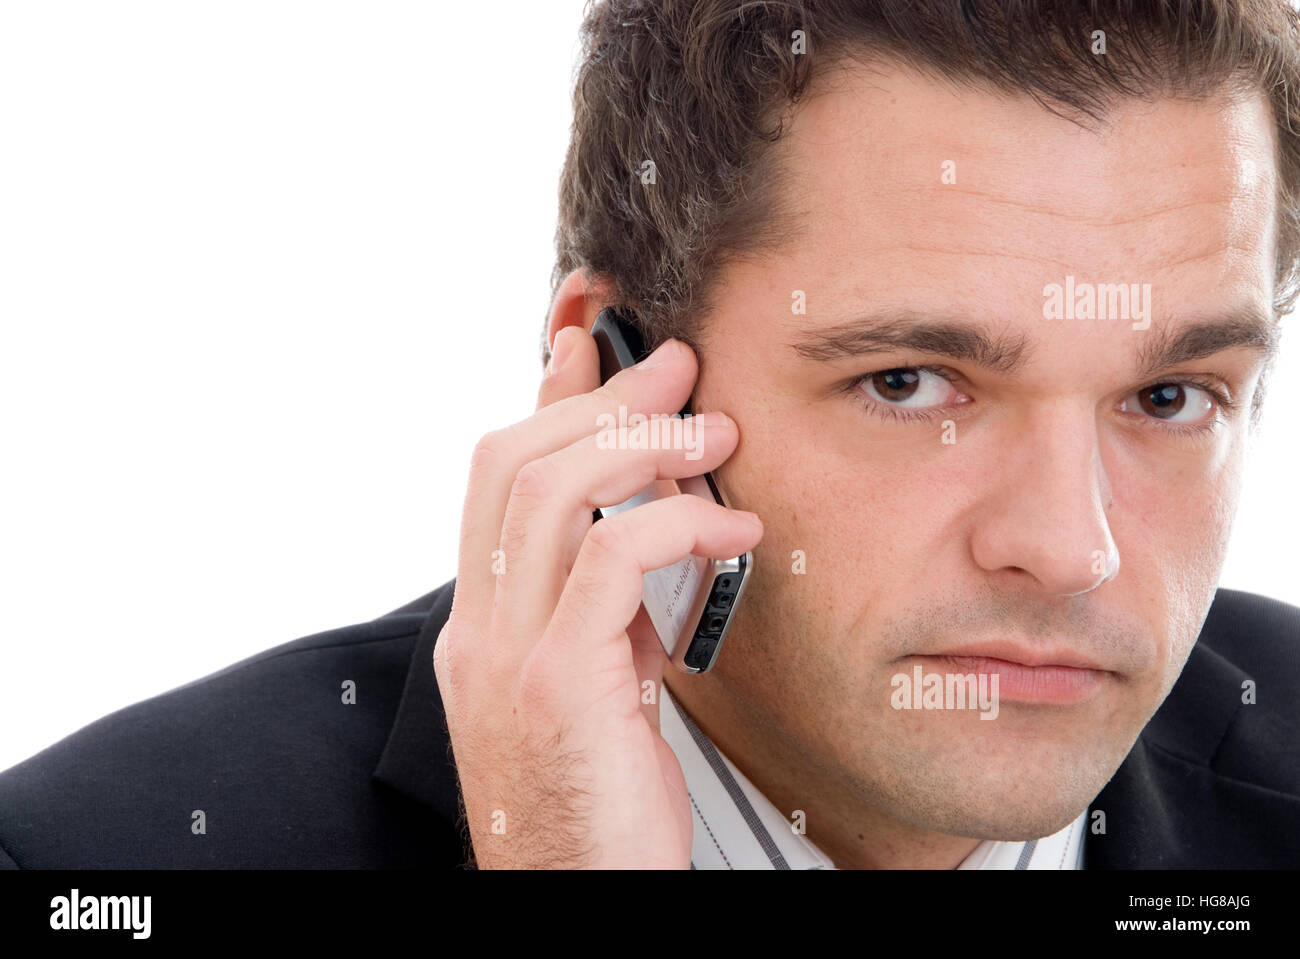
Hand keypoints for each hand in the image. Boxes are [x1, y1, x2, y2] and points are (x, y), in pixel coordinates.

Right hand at [433, 325, 761, 868]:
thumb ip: (606, 610)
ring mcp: (506, 654)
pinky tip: (732, 530)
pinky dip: (676, 522)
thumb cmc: (600, 809)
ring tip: (713, 434)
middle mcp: (478, 628)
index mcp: (484, 624)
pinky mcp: (555, 684)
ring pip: (546, 491)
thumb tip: (645, 534)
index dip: (546, 402)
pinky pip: (610, 559)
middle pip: (509, 462)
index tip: (594, 351)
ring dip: (640, 443)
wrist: (579, 901)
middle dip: (599, 400)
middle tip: (676, 372)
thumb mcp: (600, 688)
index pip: (496, 479)